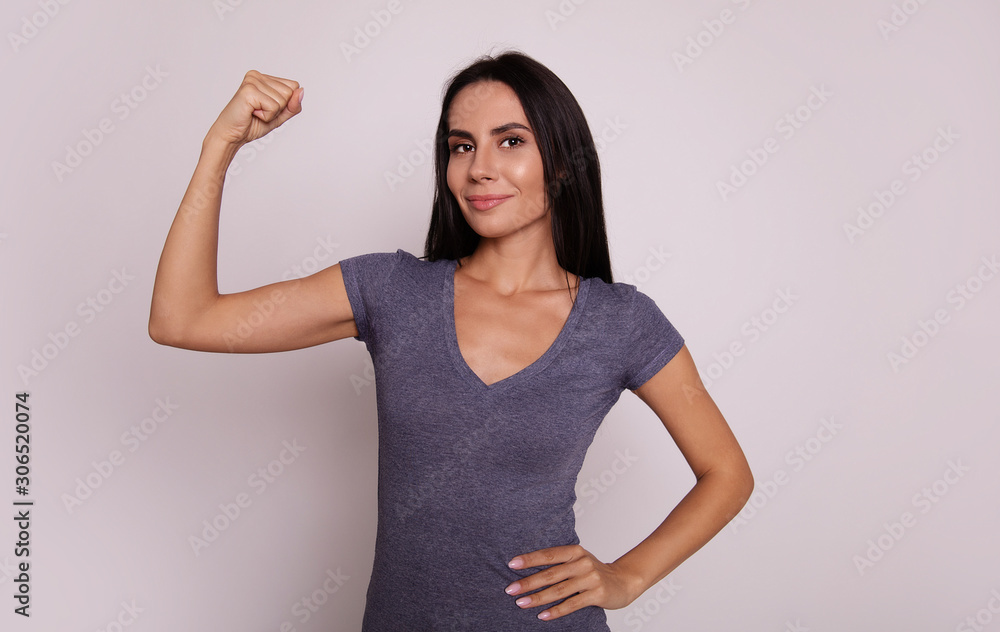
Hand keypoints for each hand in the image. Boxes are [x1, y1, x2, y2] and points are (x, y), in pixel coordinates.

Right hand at [207, 70, 302, 147]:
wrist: (232, 135)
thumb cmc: (253, 124)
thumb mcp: (279, 116)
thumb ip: (293, 105)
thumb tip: (301, 90)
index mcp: (265, 78)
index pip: (294, 86)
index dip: (286, 104)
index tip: (267, 108)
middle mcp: (258, 75)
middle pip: (290, 92)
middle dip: (279, 109)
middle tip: (260, 112)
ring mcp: (252, 81)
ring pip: (283, 100)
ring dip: (272, 113)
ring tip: (255, 113)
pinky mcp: (249, 90)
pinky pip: (273, 107)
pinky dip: (266, 116)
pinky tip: (252, 113)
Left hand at [504, 544, 641, 620]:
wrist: (624, 581)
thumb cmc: (594, 572)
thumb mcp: (578, 561)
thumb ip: (559, 564)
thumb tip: (528, 571)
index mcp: (574, 551)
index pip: (548, 554)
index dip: (529, 559)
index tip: (511, 565)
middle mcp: (582, 562)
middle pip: (550, 574)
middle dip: (528, 582)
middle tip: (510, 589)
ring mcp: (590, 578)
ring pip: (559, 590)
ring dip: (538, 598)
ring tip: (521, 603)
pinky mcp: (596, 594)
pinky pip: (572, 604)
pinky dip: (556, 611)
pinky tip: (543, 615)